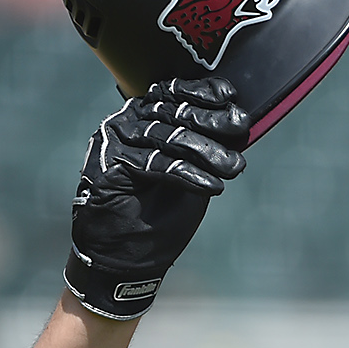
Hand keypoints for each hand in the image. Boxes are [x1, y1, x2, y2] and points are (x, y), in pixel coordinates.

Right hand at [66, 78, 248, 319]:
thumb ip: (209, 148)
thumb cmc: (163, 213)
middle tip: (240, 126)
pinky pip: (154, 163)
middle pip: (172, 112)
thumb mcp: (196, 173)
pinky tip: (212, 186)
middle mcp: (126, 124)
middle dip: (210, 119)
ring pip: (166, 137)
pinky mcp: (107, 166)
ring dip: (205, 150)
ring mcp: (113, 143)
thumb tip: (240, 124)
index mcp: (145, 118)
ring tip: (234, 166)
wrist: (132, 256)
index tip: (230, 97)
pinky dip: (187, 174)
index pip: (172, 93)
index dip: (201, 91)